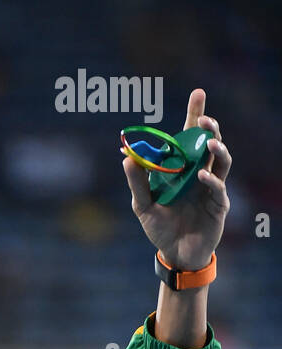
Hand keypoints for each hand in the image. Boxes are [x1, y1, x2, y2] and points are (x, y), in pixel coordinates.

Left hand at [123, 87, 230, 270]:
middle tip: (204, 120)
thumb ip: (137, 183)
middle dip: (210, 128)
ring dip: (217, 149)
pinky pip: (218, 188)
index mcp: (183, 168)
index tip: (198, 93)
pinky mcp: (218, 205)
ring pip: (221, 161)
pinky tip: (201, 176)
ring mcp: (211, 188)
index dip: (196, 114)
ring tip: (209, 143)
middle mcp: (200, 173)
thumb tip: (126, 158)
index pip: (190, 136)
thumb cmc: (160, 229)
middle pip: (210, 142)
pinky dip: (211, 180)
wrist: (174, 255)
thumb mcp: (143, 206)